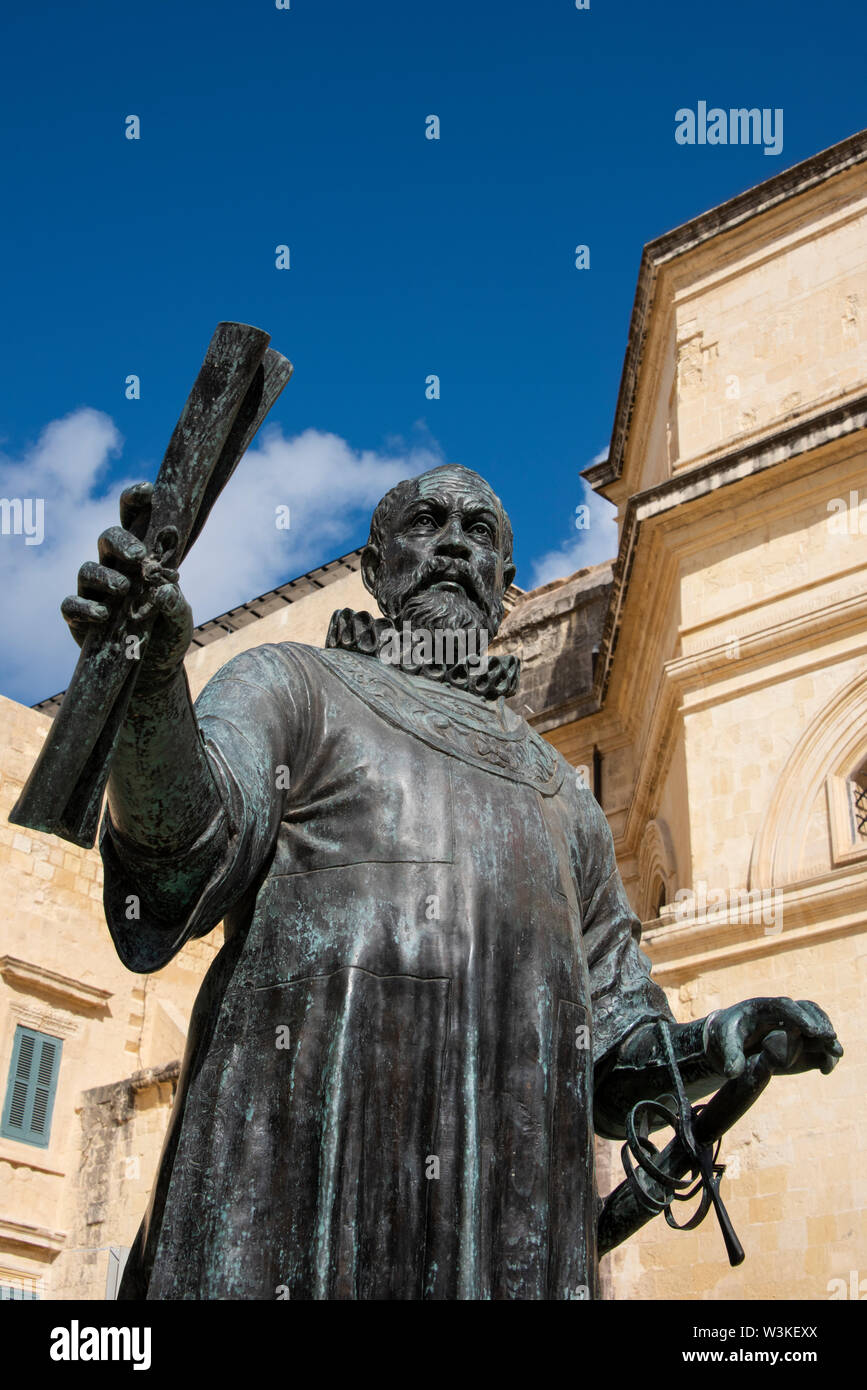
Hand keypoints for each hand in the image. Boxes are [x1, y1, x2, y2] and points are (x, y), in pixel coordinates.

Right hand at [61, 482, 192, 687]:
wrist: (154, 671)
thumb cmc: (169, 634)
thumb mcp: (182, 622)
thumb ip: (177, 605)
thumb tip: (163, 591)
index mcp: (141, 559)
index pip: (133, 521)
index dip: (135, 501)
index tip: (148, 492)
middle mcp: (114, 568)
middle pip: (107, 539)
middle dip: (121, 542)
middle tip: (139, 557)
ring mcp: (95, 591)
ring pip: (87, 569)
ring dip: (105, 576)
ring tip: (124, 590)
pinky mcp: (81, 617)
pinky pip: (72, 604)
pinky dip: (85, 607)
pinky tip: (104, 615)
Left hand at [704, 997, 842, 1079]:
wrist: (730, 1038)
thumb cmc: (726, 1035)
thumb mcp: (725, 1043)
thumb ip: (730, 1056)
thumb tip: (732, 1072)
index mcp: (762, 1008)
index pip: (784, 1006)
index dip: (799, 1017)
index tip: (813, 1030)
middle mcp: (782, 1013)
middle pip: (806, 1010)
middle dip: (820, 1023)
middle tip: (831, 1039)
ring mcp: (793, 1025)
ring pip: (817, 1023)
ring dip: (828, 1037)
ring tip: (836, 1053)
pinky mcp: (799, 1040)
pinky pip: (817, 1042)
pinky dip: (825, 1052)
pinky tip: (826, 1069)